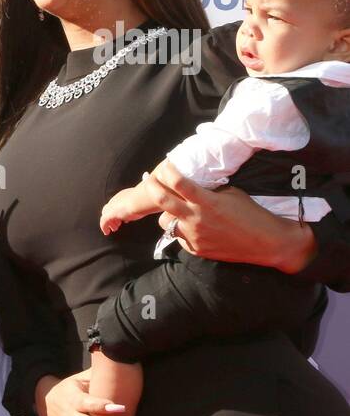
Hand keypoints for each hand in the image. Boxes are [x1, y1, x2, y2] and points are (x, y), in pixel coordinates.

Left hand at [99, 186, 142, 234]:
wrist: (140, 199)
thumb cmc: (145, 200)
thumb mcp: (143, 202)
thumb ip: (141, 206)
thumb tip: (144, 210)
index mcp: (124, 195)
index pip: (118, 203)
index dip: (120, 211)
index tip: (124, 217)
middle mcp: (116, 200)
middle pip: (109, 208)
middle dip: (113, 217)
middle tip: (117, 224)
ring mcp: (111, 207)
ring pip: (105, 215)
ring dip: (110, 222)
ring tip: (114, 229)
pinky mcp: (109, 214)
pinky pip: (103, 222)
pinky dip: (104, 227)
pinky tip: (107, 232)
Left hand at [144, 164, 315, 271]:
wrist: (266, 242)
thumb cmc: (251, 214)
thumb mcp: (231, 194)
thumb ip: (208, 191)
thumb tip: (193, 183)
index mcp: (206, 202)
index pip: (178, 182)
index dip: (167, 172)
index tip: (164, 167)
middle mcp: (196, 219)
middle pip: (162, 201)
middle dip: (152, 188)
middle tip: (150, 181)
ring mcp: (194, 236)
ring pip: (165, 222)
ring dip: (167, 214)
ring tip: (175, 209)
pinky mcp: (195, 249)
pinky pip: (178, 237)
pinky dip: (180, 230)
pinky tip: (191, 226)